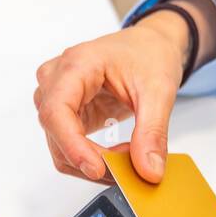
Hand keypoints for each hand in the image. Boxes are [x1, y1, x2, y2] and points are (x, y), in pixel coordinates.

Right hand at [33, 10, 189, 184]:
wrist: (150, 45)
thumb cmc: (149, 54)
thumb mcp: (159, 91)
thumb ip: (153, 132)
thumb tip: (148, 170)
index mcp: (76, 64)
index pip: (56, 111)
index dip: (72, 145)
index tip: (97, 169)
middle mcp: (56, 79)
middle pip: (56, 133)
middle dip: (89, 159)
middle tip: (127, 169)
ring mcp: (56, 97)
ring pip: (59, 147)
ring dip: (91, 162)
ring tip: (127, 158)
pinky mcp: (64, 114)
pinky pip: (68, 147)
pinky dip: (92, 158)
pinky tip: (118, 155)